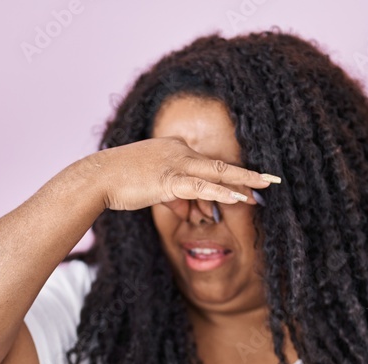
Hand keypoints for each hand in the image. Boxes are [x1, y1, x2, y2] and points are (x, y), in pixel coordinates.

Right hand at [84, 136, 276, 217]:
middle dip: (247, 171)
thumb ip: (172, 198)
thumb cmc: (117, 182)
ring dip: (243, 180)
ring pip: (217, 172)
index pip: (205, 165)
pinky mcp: (170, 179)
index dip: (224, 180)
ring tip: (265, 186)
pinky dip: (223, 192)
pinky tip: (240, 198)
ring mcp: (175, 163)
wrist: (96, 177)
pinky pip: (203, 186)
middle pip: (220, 162)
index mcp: (173, 148)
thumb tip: (186, 212)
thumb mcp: (150, 189)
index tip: (244, 188)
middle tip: (271, 177)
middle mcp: (178, 150)